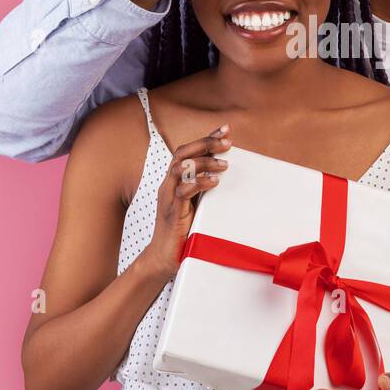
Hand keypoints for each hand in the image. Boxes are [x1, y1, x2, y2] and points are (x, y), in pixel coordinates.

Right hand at [138, 126, 231, 280]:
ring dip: (204, 162)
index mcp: (174, 181)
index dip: (206, 138)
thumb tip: (227, 179)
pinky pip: (182, 191)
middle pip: (183, 153)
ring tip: (224, 164)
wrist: (162, 259)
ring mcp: (168, 198)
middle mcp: (169, 185)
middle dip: (205, 143)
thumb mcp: (196, 207)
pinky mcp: (172, 212)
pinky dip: (198, 183)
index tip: (225, 130)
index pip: (188, 152)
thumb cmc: (181, 233)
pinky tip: (214, 182)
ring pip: (181, 168)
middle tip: (227, 142)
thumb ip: (205, 192)